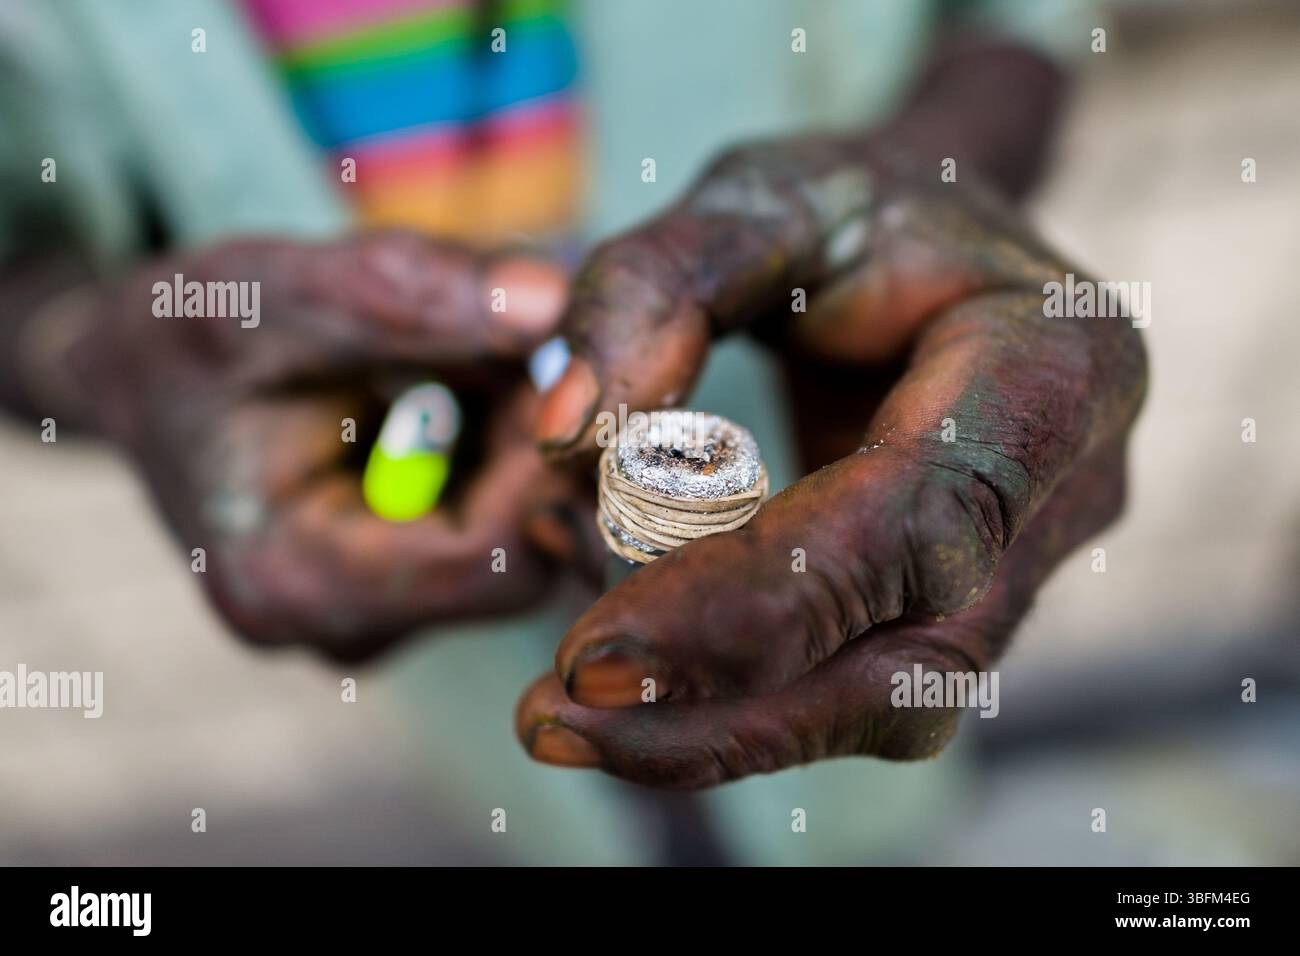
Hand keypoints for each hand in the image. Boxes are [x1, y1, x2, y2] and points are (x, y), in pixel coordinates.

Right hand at [70, 231, 582, 659]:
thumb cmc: (182, 340)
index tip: (553, 360)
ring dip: (523, 443)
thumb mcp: (265, 291)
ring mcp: (380, 619)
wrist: (142, 385)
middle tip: (525, 345)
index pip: (490, 558)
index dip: (542, 458)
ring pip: (523, 542)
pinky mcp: (406, 591)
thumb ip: (399, 293)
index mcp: (290, 585)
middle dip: (538, 446)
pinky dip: (503, 453)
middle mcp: (343, 630)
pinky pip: (500, 529)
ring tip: (474, 357)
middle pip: (522, 560)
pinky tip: (463, 393)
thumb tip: (548, 300)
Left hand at [517, 135, 1146, 785]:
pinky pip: (852, 685)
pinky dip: (731, 697)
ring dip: (717, 730)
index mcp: (1053, 368)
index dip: (755, 606)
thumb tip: (564, 431)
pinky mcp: (958, 605)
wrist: (939, 245)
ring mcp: (1023, 566)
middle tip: (554, 722)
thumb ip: (657, 283)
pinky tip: (622, 667)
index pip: (914, 521)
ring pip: (883, 702)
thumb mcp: (761, 194)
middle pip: (912, 657)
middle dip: (724, 713)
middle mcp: (1066, 492)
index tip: (590, 656)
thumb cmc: (861, 209)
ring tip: (563, 717)